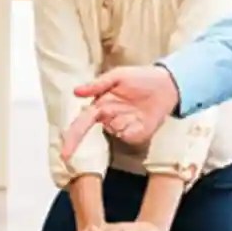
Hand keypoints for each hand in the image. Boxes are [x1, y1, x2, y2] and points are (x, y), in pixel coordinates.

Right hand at [62, 65, 179, 158]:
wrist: (166, 86)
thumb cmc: (140, 78)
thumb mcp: (117, 76)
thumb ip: (97, 85)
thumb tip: (76, 92)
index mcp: (101, 105)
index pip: (82, 123)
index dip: (72, 138)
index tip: (65, 154)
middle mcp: (109, 118)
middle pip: (96, 130)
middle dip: (99, 127)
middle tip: (116, 112)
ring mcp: (123, 128)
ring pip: (113, 131)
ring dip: (121, 121)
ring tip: (135, 107)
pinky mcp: (136, 135)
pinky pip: (127, 137)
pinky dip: (132, 128)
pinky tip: (141, 116)